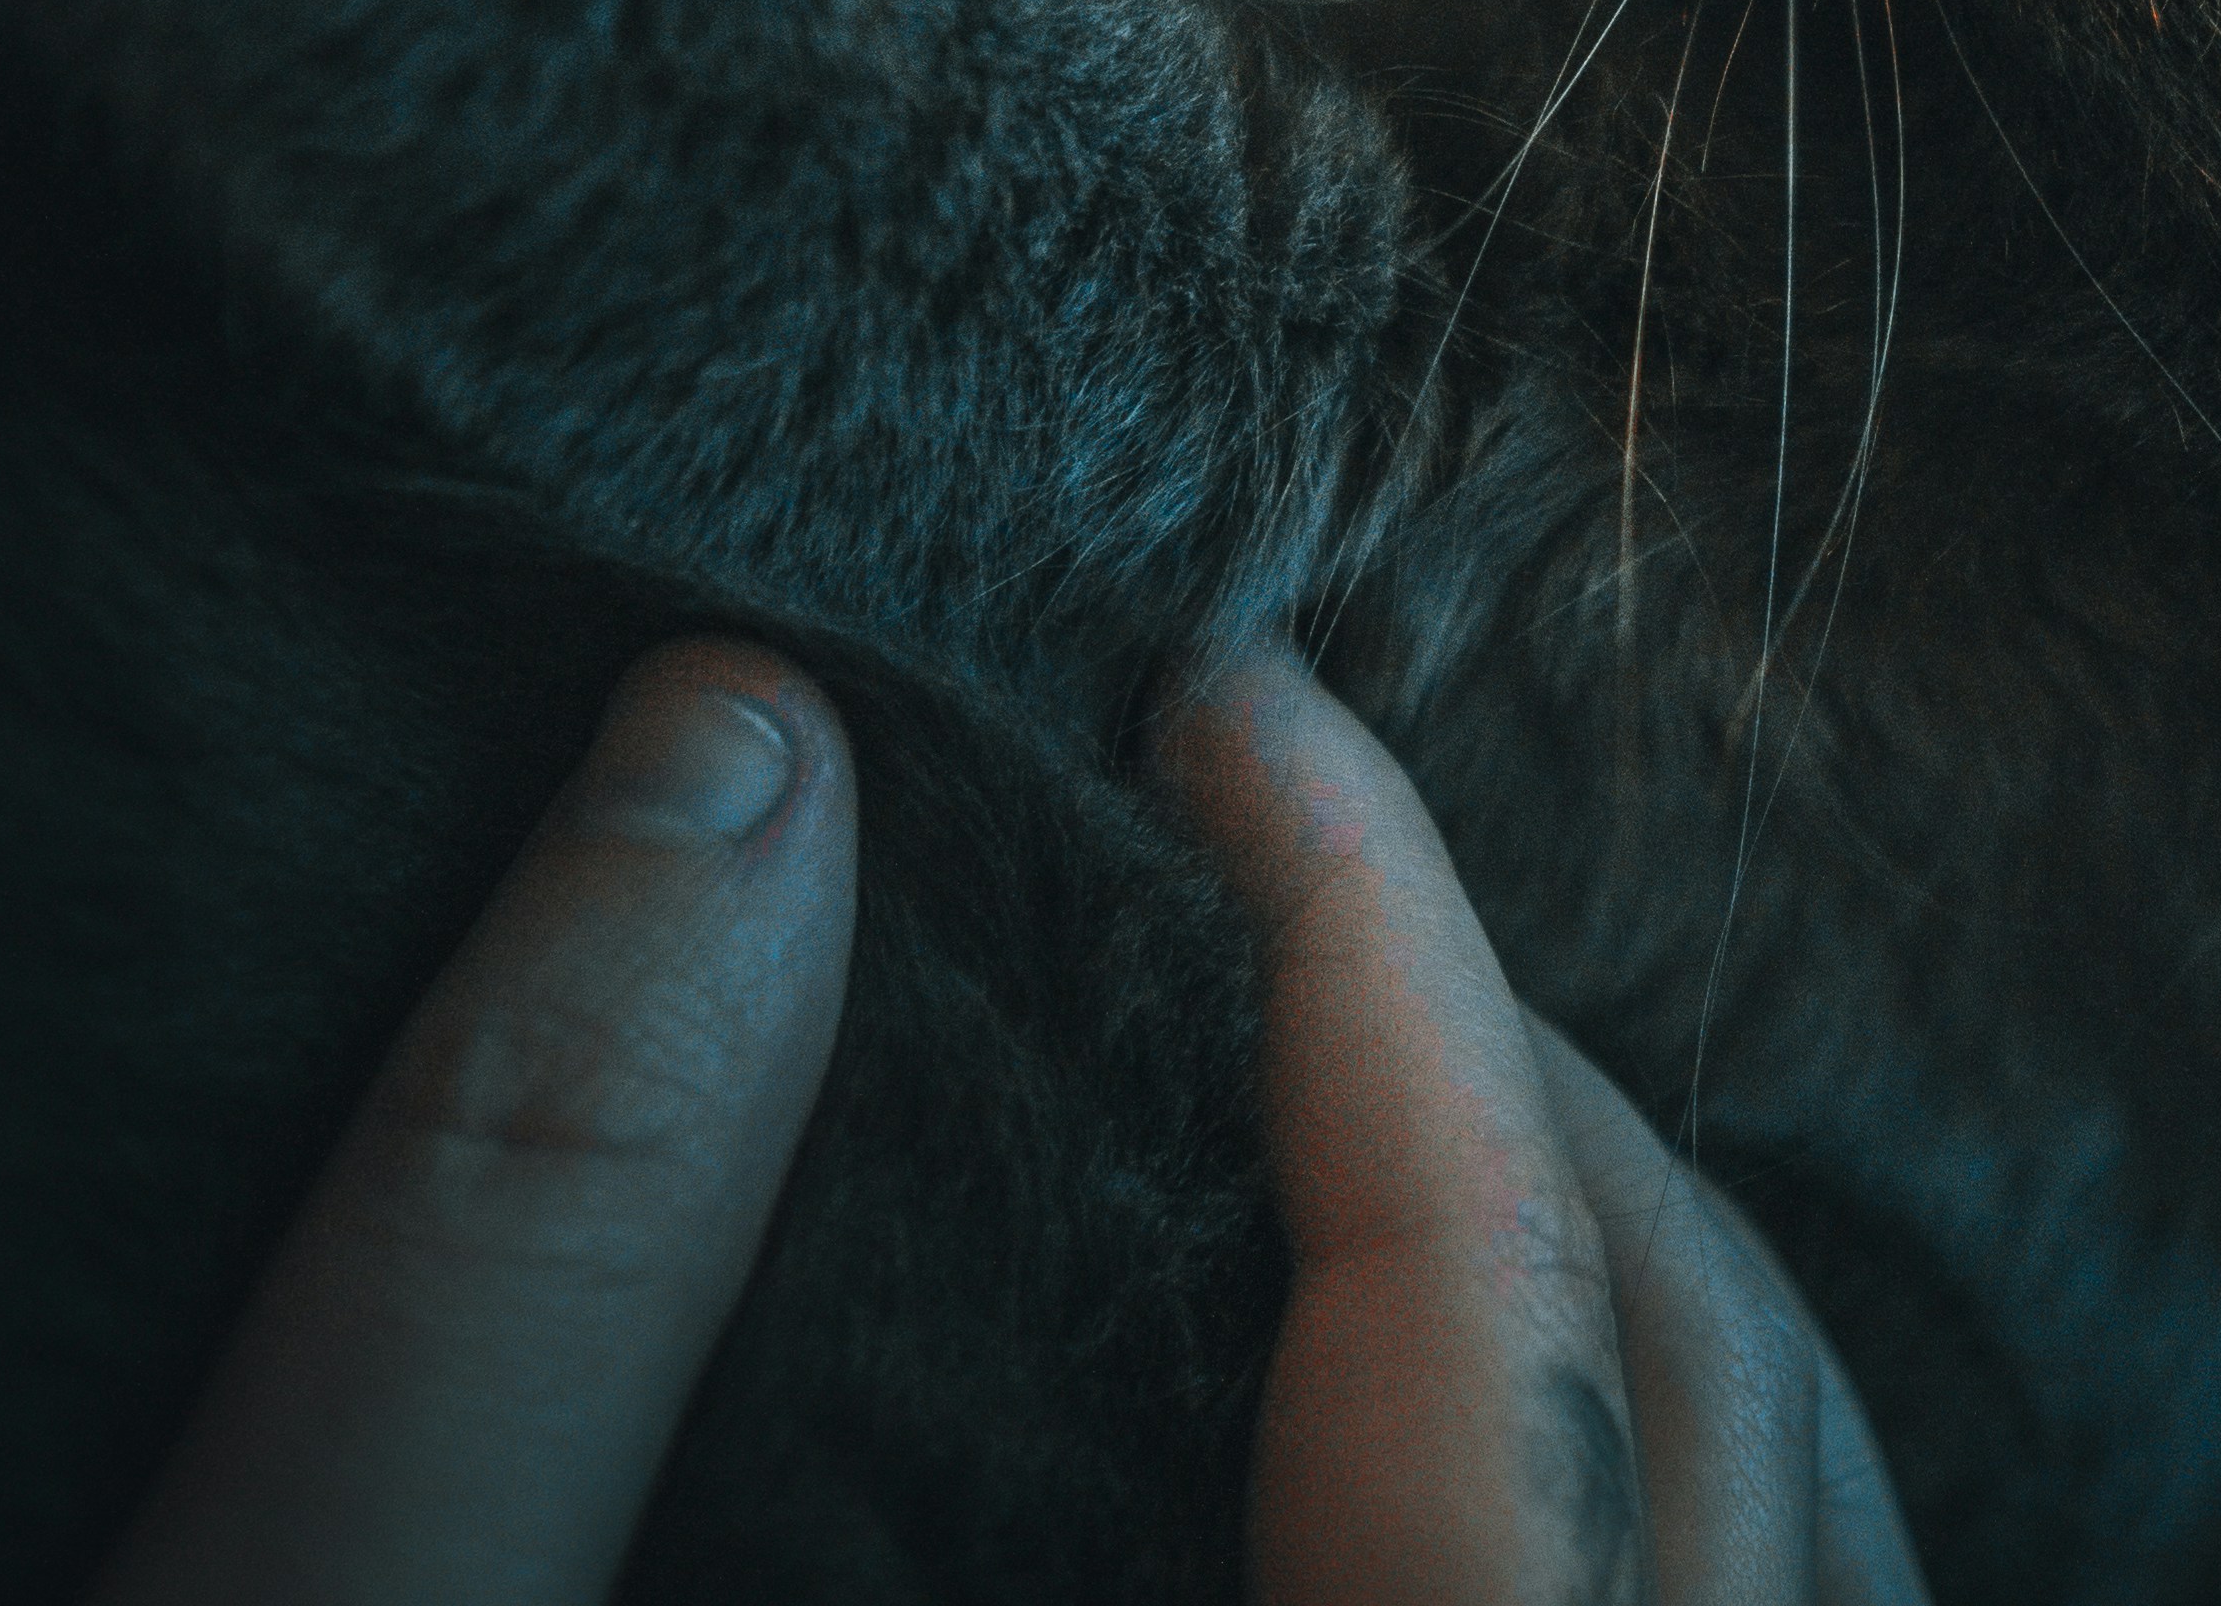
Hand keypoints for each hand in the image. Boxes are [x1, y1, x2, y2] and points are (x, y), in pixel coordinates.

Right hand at [94, 635, 1923, 1605]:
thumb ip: (514, 1277)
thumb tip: (730, 781)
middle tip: (1288, 849)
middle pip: (1706, 1493)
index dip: (1390, 968)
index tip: (1236, 698)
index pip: (1488, 1383)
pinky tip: (1403, 1443)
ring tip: (1389, 1086)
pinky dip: (1613, 1535)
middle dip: (1534, 1108)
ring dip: (1625, 1323)